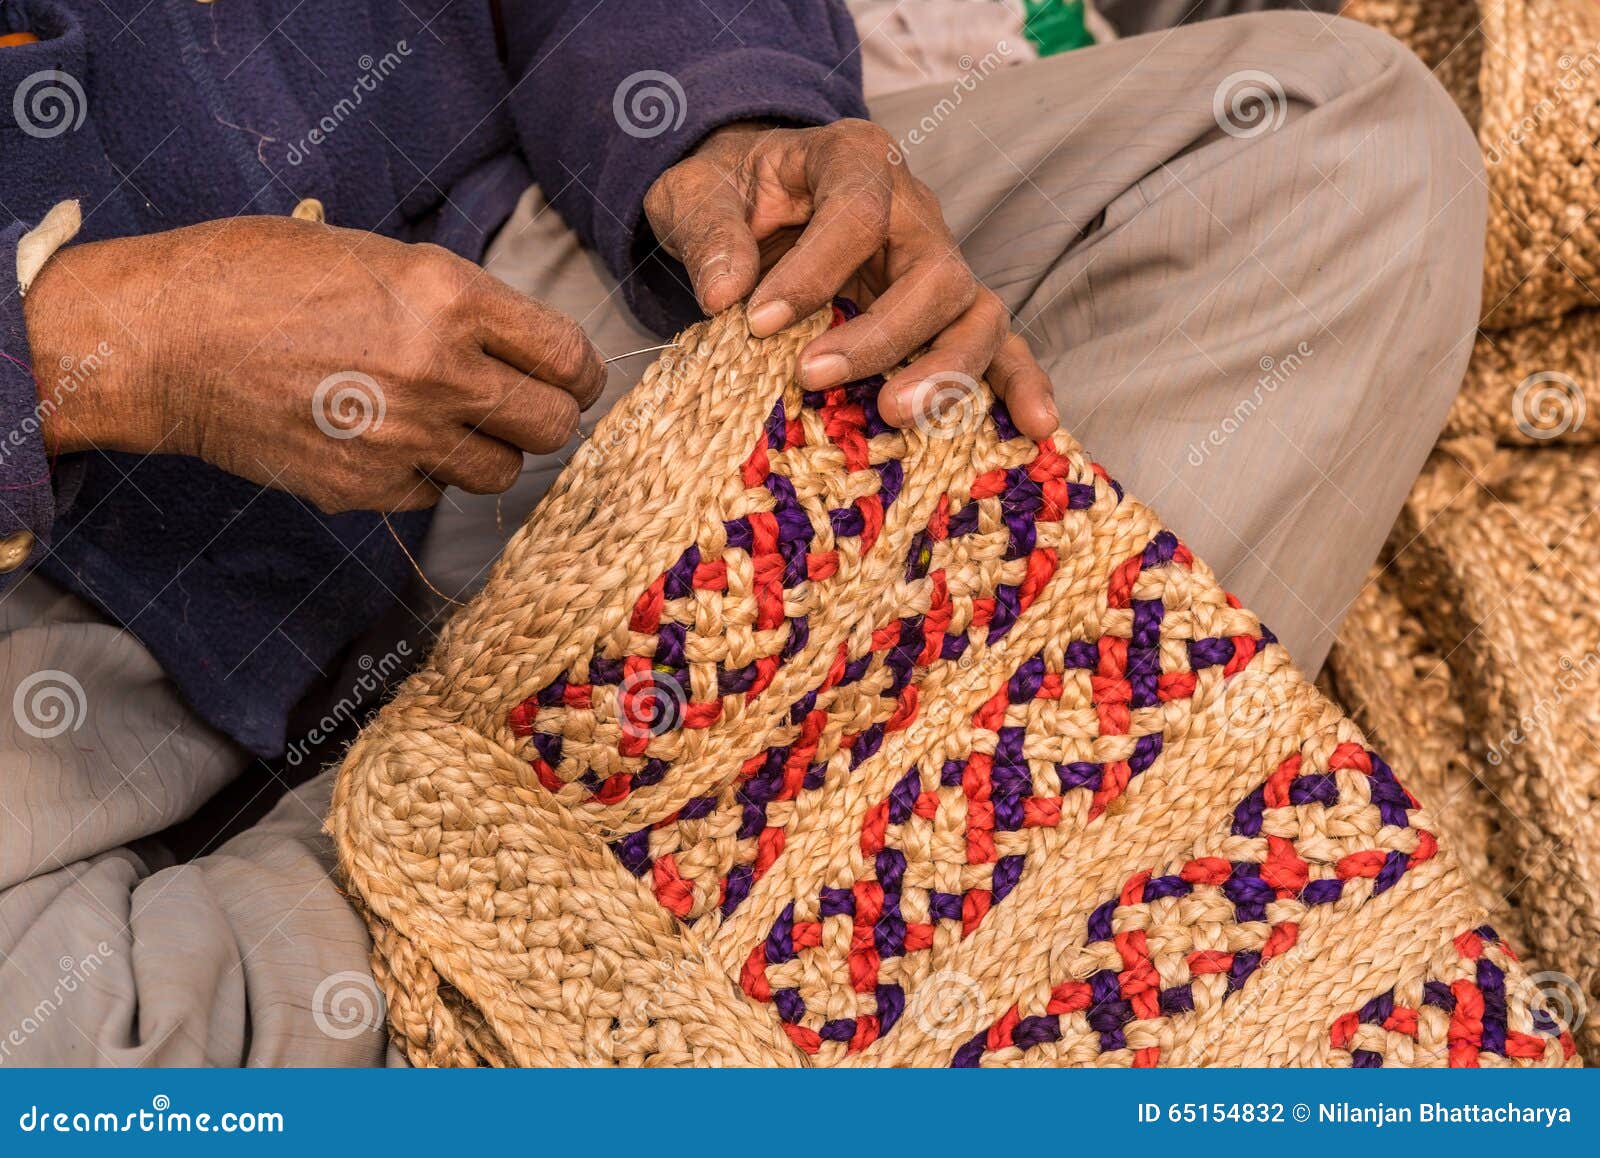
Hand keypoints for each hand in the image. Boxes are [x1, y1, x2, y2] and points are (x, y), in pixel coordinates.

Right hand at [23, 216, 603, 512]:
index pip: (567, 356)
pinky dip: (424, 474)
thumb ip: (456, 301)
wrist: (161, 339)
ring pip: (500, 472)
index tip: (571, 378)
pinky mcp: (365, 488)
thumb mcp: (375, 255)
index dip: (579, 372)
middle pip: (552, 426)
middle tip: (522, 407)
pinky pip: (433, 495)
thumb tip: (519, 344)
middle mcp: (438, 372)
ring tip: (443, 420)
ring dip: (486, 450)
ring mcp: (402, 439)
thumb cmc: (257, 276)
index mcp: (449, 297)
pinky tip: (384, 439)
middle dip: (548, 417)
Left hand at [644, 119, 1056, 437]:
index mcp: (857, 159)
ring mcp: (937, 261)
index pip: (857, 212)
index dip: (812, 274)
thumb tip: (725, 293)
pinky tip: (1037, 424)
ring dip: (944, 370)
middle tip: (812, 376)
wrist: (749, 197)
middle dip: (879, 334)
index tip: (757, 322)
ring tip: (895, 413)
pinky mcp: (945, 309)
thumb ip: (710, 233)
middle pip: (934, 272)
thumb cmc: (731, 193)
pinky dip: (1019, 383)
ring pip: (975, 313)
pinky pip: (997, 344)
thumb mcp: (698, 194)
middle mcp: (913, 209)